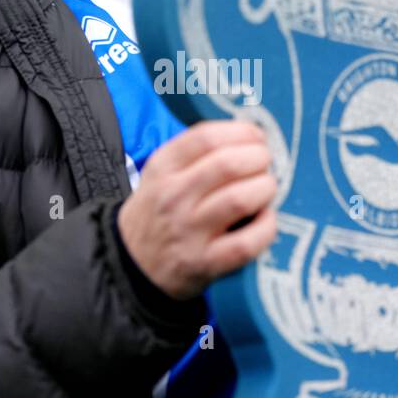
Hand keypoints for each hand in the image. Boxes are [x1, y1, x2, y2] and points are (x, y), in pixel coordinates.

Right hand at [116, 119, 276, 300]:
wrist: (131, 264)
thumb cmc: (158, 213)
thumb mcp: (161, 174)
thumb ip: (197, 153)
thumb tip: (250, 136)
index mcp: (163, 168)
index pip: (206, 137)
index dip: (242, 133)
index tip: (256, 138)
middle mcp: (173, 197)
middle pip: (228, 164)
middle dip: (258, 159)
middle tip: (264, 164)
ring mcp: (188, 232)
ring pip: (240, 199)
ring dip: (264, 189)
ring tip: (265, 190)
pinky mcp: (204, 263)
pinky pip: (246, 242)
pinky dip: (266, 227)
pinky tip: (264, 220)